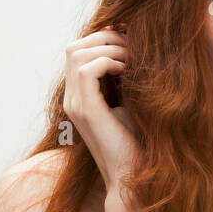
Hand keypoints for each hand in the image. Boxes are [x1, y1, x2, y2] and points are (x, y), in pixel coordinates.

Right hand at [62, 25, 137, 207]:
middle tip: (132, 42)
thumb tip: (139, 49)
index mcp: (80, 96)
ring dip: (108, 46)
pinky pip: (86, 69)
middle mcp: (72, 98)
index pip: (78, 51)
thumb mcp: (133, 102)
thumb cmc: (139, 141)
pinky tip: (128, 68)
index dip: (102, 38)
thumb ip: (128, 78)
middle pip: (73, 47)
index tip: (130, 38)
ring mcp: (75, 104)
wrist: (134, 174)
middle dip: (105, 37)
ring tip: (132, 55)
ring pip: (76, 53)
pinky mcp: (86, 110)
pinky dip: (108, 60)